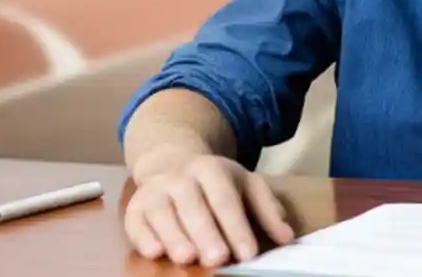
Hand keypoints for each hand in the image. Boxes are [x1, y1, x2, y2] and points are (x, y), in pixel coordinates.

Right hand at [123, 151, 294, 266]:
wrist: (171, 163)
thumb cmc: (215, 183)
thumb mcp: (245, 185)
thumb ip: (266, 210)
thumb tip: (287, 236)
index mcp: (211, 169)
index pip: (225, 200)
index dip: (237, 227)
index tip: (248, 253)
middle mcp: (180, 177)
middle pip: (193, 205)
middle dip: (206, 233)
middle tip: (218, 259)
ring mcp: (154, 191)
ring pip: (162, 212)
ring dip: (173, 236)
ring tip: (187, 258)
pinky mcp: (134, 208)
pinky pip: (135, 222)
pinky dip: (143, 237)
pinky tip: (154, 252)